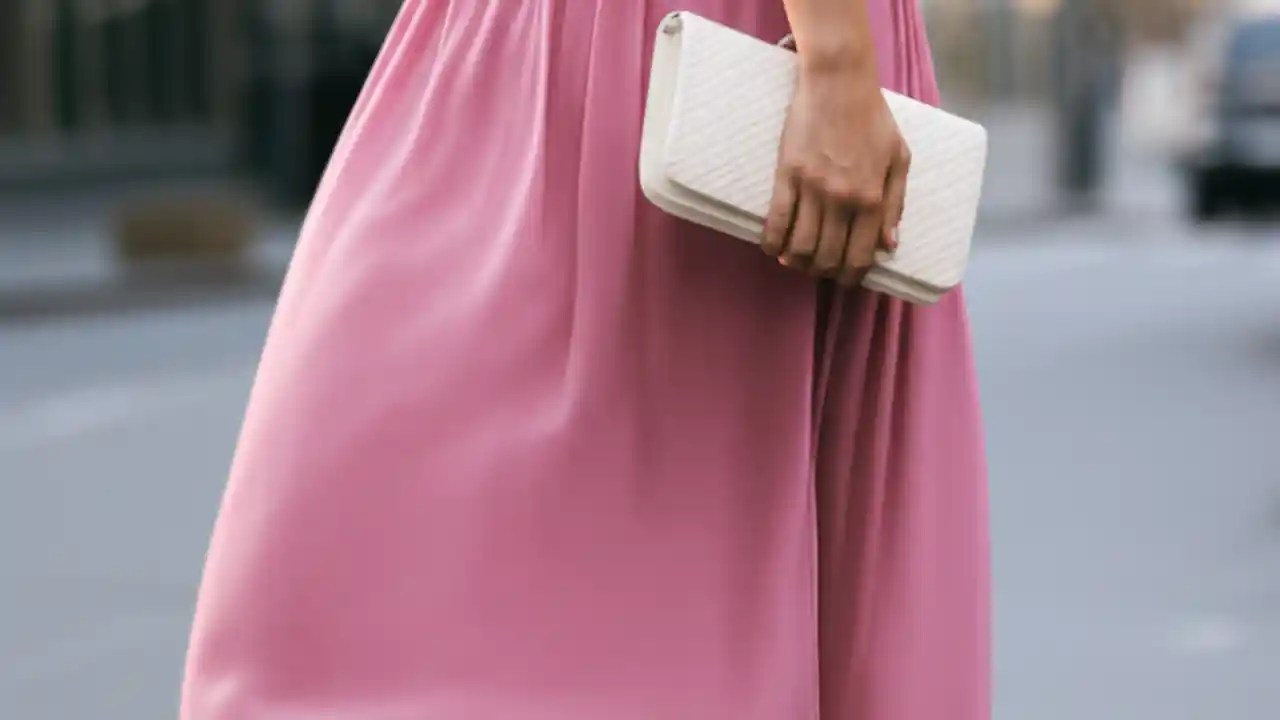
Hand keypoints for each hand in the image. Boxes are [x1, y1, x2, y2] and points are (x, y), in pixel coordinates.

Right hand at [761, 63, 910, 287]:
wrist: (837, 83)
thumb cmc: (872, 117)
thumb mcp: (898, 157)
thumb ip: (896, 203)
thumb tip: (890, 245)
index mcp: (871, 197)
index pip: (860, 254)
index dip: (852, 276)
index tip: (846, 279)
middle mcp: (841, 199)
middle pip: (827, 257)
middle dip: (823, 272)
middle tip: (821, 270)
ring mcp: (811, 189)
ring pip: (799, 246)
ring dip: (797, 263)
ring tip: (796, 262)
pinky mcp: (786, 176)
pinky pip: (776, 221)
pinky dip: (772, 243)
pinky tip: (774, 249)